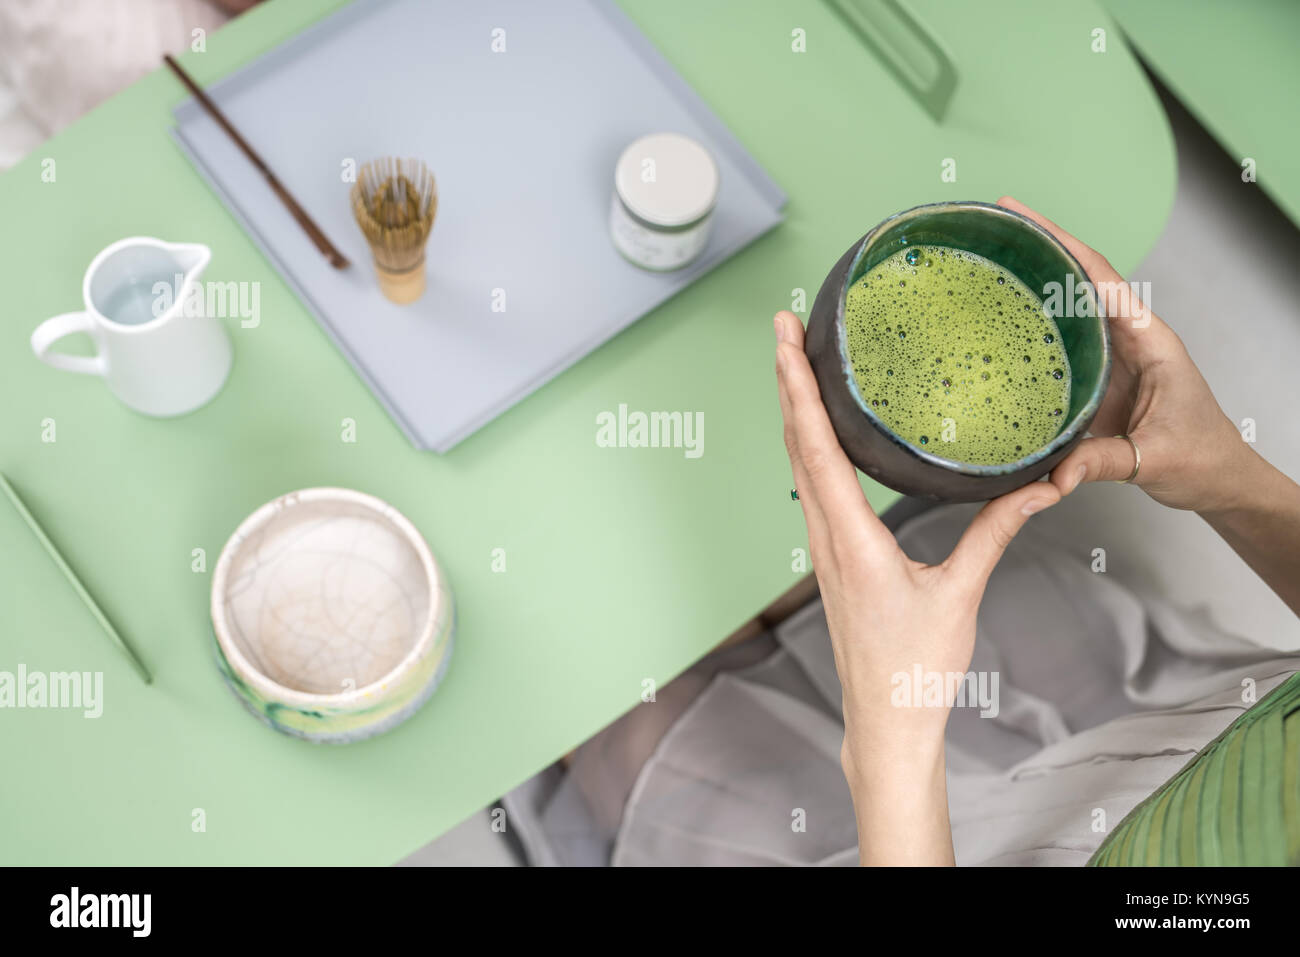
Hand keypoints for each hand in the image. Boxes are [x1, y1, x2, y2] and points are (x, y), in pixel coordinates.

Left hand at [773, 310, 1059, 863]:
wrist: (884, 718)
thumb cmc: (917, 666)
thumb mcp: (962, 593)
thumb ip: (996, 532)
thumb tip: (1041, 485)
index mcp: (851, 538)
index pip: (815, 446)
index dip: (798, 386)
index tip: (784, 339)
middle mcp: (824, 535)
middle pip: (795, 442)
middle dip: (786, 380)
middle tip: (782, 325)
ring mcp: (821, 546)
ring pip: (797, 463)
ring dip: (792, 408)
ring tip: (793, 360)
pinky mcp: (830, 556)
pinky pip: (809, 486)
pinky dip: (806, 443)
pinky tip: (816, 429)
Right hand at [997, 197, 1259, 511]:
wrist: (1217, 479)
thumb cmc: (1202, 458)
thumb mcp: (1154, 459)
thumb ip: (1103, 461)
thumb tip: (1055, 471)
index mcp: (1149, 340)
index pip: (1100, 279)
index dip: (1060, 243)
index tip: (1023, 216)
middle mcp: (1128, 339)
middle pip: (1079, 279)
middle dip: (1039, 247)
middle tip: (993, 225)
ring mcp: (1111, 357)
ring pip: (1067, 308)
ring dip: (1033, 282)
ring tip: (989, 260)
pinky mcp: (1096, 379)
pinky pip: (1060, 343)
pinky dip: (1032, 325)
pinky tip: (1001, 320)